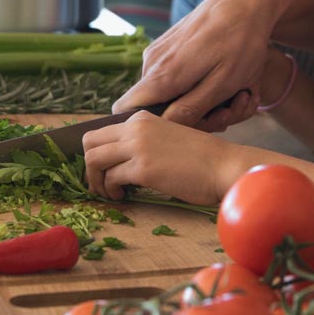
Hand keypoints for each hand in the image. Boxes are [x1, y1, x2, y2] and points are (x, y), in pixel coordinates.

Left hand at [82, 111, 236, 202]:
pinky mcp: (143, 168)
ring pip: (93, 160)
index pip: (101, 131)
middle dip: (89, 166)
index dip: (97, 153)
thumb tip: (118, 162)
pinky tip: (123, 196)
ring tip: (110, 193)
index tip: (103, 170)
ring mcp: (138, 146)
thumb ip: (143, 143)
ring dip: (96, 181)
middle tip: (100, 183)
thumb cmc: (201, 159)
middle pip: (89, 143)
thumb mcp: (167, 139)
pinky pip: (110, 178)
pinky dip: (111, 190)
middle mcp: (136, 128)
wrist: (224, 166)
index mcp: (141, 118)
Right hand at [115, 0, 283, 129]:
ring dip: (202, 102)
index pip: (125, 110)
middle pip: (156, 107)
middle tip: (229, 112)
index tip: (183, 129)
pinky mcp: (168, 46)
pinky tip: (227, 81)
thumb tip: (162, 126)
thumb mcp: (223, 82)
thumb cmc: (240, 42)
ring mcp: (159, 52)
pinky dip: (200, 85)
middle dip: (193, 117)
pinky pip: (175, 78)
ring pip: (168, 94)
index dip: (148, 126)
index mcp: (162, 74)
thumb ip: (191, 107)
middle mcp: (152, 62)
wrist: (246, 1)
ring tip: (237, 94)